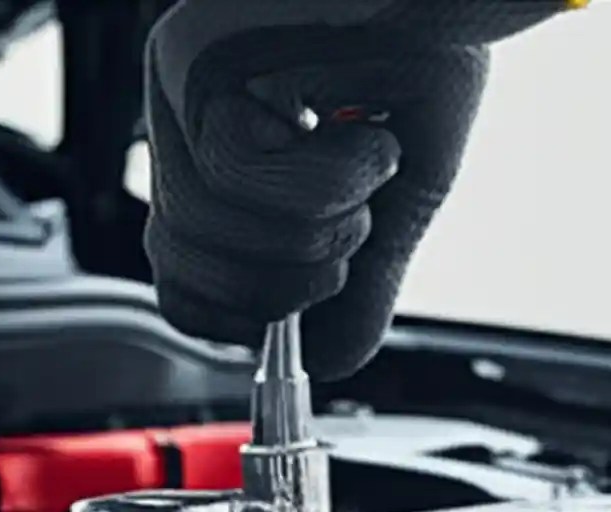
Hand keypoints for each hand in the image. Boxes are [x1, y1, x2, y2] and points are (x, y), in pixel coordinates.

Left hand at [143, 1, 573, 379]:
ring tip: (369, 167)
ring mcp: (182, 87)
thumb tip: (334, 362)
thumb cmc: (428, 49)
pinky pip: (237, 173)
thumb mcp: (399, 197)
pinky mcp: (192, 54)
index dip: (244, 312)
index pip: (185, 279)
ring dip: (319, 223)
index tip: (315, 293)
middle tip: (353, 228)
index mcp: (226, 150)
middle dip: (290, 281)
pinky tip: (365, 136)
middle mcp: (189, 120)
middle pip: (185, 274)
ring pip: (210, 230)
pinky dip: (326, 177)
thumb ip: (362, 283)